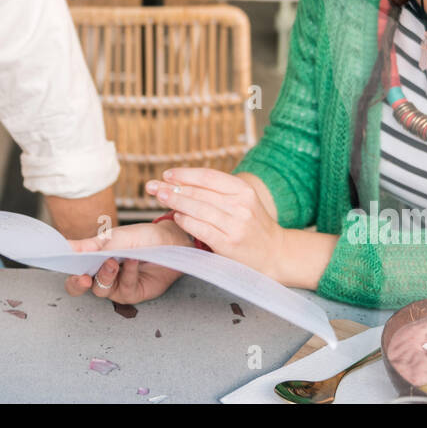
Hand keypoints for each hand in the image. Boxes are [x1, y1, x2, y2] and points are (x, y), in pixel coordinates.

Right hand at [63, 219, 190, 304]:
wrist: (172, 243)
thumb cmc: (144, 237)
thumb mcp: (116, 236)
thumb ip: (92, 245)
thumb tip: (67, 246)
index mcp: (93, 259)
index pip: (72, 267)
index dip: (64, 267)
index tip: (63, 261)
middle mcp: (101, 274)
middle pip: (78, 286)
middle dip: (77, 283)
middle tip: (82, 277)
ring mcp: (116, 286)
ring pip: (100, 289)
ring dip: (105, 276)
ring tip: (113, 262)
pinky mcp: (132, 293)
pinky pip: (124, 289)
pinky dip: (127, 274)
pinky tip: (132, 261)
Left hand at [147, 168, 287, 281]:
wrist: (274, 253)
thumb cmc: (252, 225)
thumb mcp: (243, 201)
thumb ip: (218, 192)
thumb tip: (182, 182)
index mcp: (243, 190)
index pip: (208, 176)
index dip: (185, 174)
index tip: (167, 174)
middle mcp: (240, 205)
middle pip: (199, 192)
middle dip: (172, 188)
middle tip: (152, 186)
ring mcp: (235, 225)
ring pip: (197, 208)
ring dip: (175, 202)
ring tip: (160, 197)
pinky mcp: (228, 244)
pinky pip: (201, 229)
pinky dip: (185, 221)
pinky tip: (176, 218)